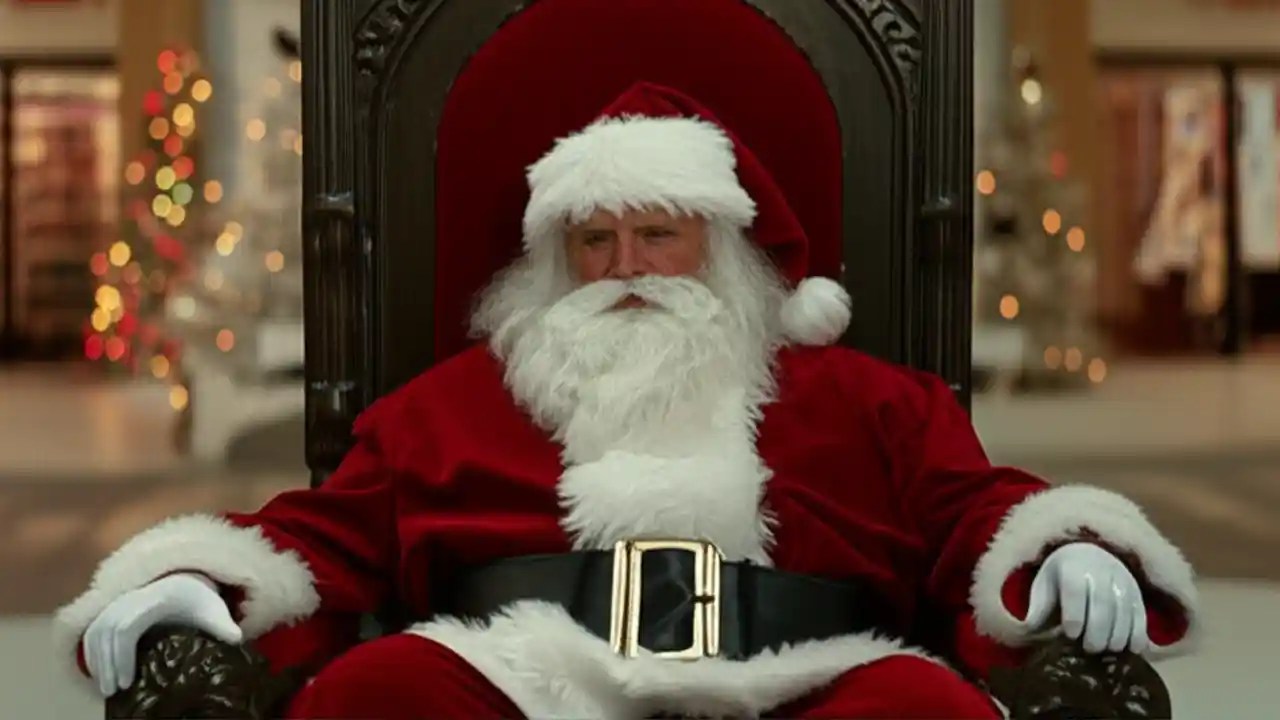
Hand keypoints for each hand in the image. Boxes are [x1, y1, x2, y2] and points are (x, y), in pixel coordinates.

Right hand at [82, 572, 242, 696]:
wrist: (186, 580)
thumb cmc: (199, 599)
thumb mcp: (213, 609)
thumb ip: (223, 624)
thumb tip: (238, 638)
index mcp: (153, 599)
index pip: (127, 627)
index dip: (123, 655)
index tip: (128, 681)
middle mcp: (130, 598)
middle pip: (107, 632)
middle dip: (107, 664)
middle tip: (113, 692)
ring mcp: (118, 602)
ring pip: (97, 631)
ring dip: (97, 661)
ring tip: (105, 689)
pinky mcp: (111, 608)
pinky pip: (94, 629)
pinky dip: (91, 652)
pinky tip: (98, 673)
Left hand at [1025, 543, 1149, 653]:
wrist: (1087, 554)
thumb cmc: (1060, 577)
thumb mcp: (1044, 586)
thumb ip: (1038, 608)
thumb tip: (1028, 632)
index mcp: (1071, 566)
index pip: (1075, 589)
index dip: (1075, 613)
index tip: (1071, 634)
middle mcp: (1100, 569)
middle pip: (1103, 601)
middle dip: (1098, 628)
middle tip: (1090, 648)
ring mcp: (1121, 580)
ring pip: (1124, 608)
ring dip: (1118, 633)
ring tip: (1107, 650)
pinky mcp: (1136, 592)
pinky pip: (1140, 612)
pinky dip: (1139, 632)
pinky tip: (1132, 648)